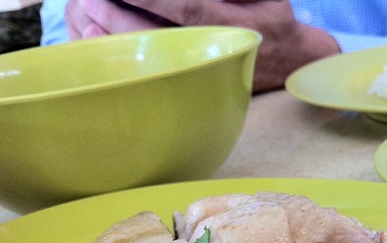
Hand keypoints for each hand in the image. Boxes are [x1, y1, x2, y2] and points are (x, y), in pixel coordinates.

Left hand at [66, 0, 339, 91]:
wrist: (297, 64)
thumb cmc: (277, 16)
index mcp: (242, 24)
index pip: (191, 8)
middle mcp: (226, 53)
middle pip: (168, 39)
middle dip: (125, 19)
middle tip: (91, 1)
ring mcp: (214, 76)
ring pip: (160, 64)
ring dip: (121, 44)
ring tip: (89, 20)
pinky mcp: (205, 90)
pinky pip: (161, 78)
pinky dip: (131, 63)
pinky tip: (107, 47)